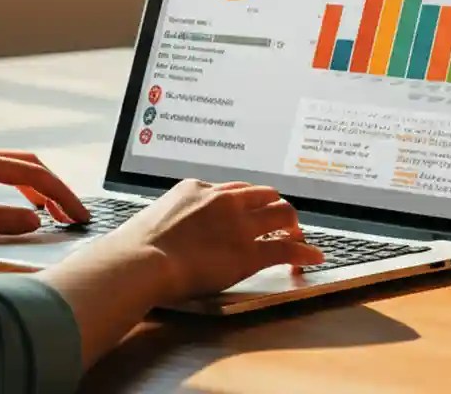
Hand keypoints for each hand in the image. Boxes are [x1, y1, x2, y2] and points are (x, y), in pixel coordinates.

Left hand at [0, 147, 89, 233]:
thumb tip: (34, 220)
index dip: (60, 195)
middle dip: (55, 189)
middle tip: (74, 216)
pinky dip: (20, 189)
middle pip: (28, 164)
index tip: (77, 215)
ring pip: (15, 168)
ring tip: (55, 214)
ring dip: (39, 188)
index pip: (32, 173)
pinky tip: (22, 207)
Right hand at [39, 179, 322, 366]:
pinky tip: (313, 257)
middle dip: (276, 208)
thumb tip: (176, 226)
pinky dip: (304, 251)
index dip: (250, 201)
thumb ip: (177, 214)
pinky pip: (287, 248)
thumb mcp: (158, 215)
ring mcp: (240, 225)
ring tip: (298, 237)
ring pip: (283, 214)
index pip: (237, 189)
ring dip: (294, 226)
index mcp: (199, 188)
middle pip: (266, 195)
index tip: (254, 210)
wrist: (141, 261)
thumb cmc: (137, 246)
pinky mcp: (249, 252)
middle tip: (281, 223)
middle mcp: (224, 200)